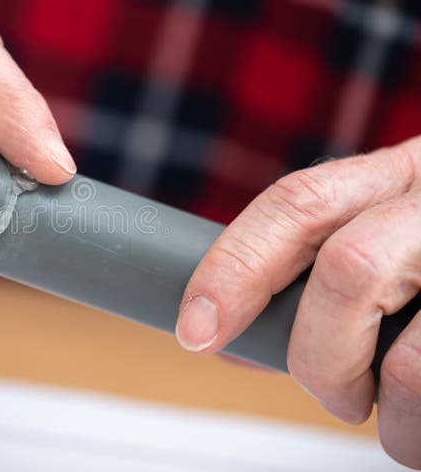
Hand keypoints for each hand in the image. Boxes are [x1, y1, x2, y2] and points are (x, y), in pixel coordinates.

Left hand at [176, 136, 420, 468]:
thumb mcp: (398, 235)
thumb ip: (320, 276)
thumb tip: (229, 342)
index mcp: (404, 174)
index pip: (298, 204)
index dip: (235, 269)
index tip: (197, 333)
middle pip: (349, 270)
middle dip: (322, 359)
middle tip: (336, 395)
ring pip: (416, 364)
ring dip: (398, 422)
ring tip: (410, 422)